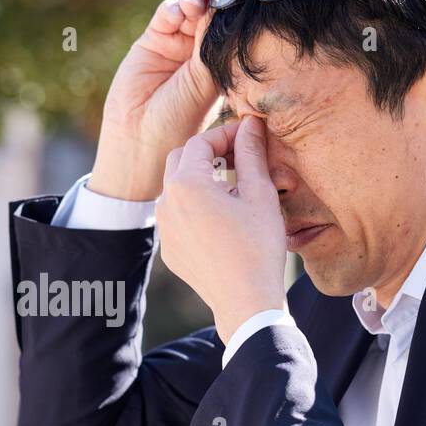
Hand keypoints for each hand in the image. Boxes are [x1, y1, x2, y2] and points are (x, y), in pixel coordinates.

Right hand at [90, 0, 221, 201]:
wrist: (140, 139)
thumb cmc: (181, 120)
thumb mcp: (206, 81)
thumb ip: (213, 45)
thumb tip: (223, 6)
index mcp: (220, 65)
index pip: (231, 29)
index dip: (238, 9)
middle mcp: (199, 53)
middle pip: (212, 13)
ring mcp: (175, 46)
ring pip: (189, 10)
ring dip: (195, 0)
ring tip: (196, 5)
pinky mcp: (151, 43)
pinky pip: (165, 17)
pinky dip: (172, 9)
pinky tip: (176, 14)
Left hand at [156, 116, 288, 342]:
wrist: (246, 301)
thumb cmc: (257, 247)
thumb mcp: (260, 194)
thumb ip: (252, 153)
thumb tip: (251, 123)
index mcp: (186, 184)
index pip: (200, 142)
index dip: (226, 134)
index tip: (248, 136)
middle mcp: (166, 203)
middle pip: (181, 160)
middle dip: (208, 153)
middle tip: (240, 156)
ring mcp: (164, 228)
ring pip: (177, 188)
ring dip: (200, 179)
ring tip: (234, 185)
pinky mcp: (169, 249)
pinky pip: (178, 216)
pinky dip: (195, 206)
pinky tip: (223, 216)